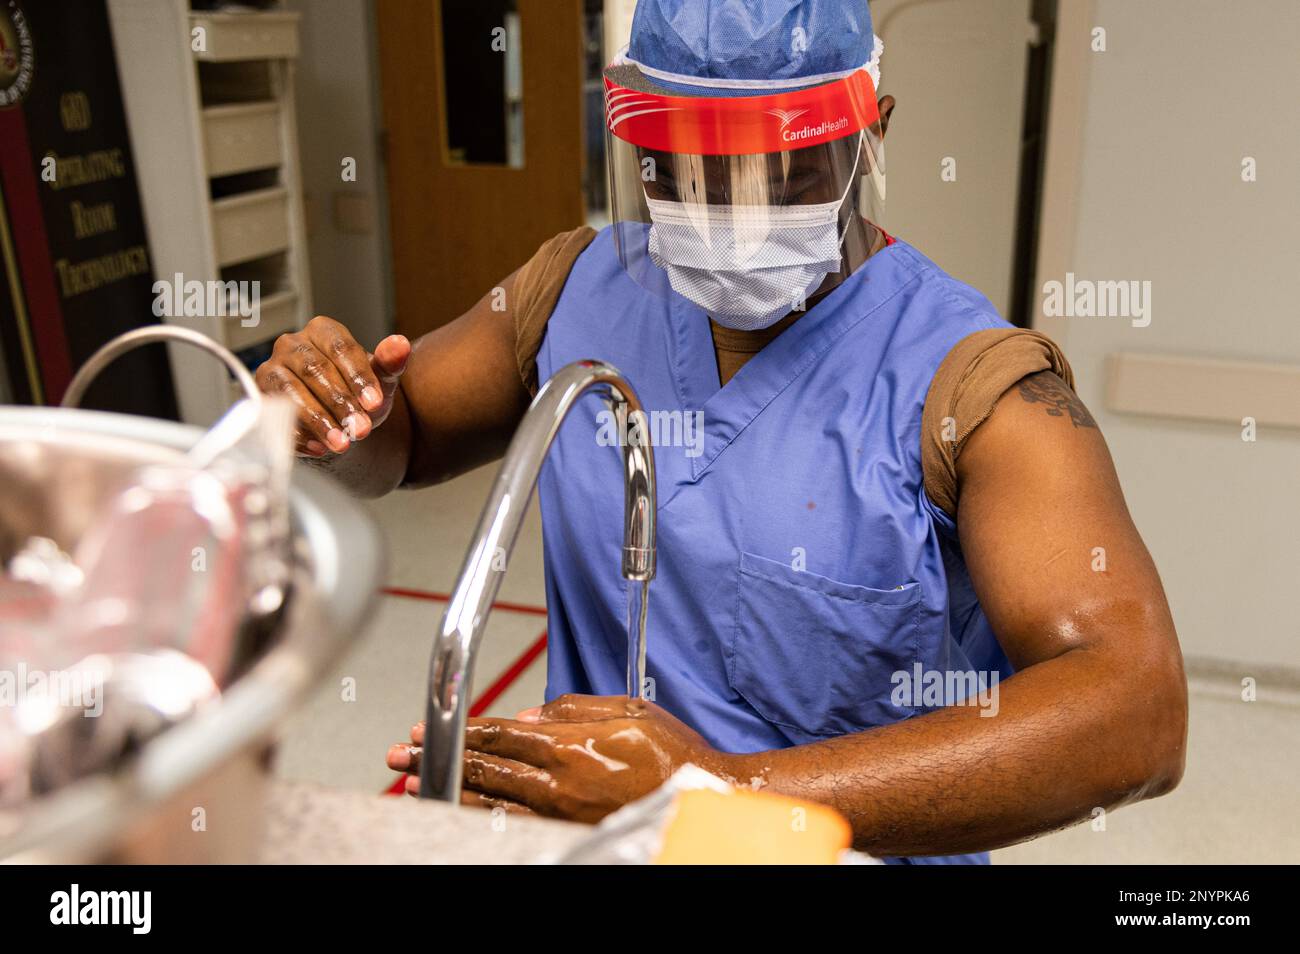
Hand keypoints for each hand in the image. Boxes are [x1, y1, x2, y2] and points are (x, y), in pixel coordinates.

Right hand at [255, 316, 409, 456]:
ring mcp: (272, 368)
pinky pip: (274, 413)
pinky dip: (298, 433)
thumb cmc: (357, 393)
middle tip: (361, 430)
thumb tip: (400, 344)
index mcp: (323, 331)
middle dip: (340, 403)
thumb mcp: (379, 380)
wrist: (337, 419)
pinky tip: (318, 448)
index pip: (340, 350)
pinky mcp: (260, 396)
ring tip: (341, 443)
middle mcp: (292, 344)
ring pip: (291, 391)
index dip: (358, 377)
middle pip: (315, 370)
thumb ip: (390, 363)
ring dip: (318, 420)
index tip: (374, 404)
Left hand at [386, 695, 736, 822]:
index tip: (428, 725)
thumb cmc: (672, 752)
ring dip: (448, 789)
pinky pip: (512, 825)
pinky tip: (460, 809)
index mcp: (571, 745)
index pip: (499, 733)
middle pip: (483, 767)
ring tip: (414, 784)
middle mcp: (559, 782)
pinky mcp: (567, 831)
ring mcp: (560, 813)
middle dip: (436, 758)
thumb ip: (573, 708)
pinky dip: (479, 816)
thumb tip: (530, 714)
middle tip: (402, 754)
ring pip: (489, 801)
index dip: (459, 728)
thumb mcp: (628, 709)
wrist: (704, 795)